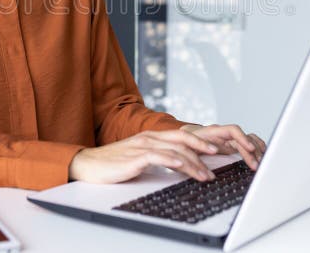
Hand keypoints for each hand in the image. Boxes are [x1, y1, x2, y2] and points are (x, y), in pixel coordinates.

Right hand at [68, 129, 221, 183]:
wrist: (89, 165)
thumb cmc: (114, 164)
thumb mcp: (140, 159)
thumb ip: (157, 158)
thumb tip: (177, 166)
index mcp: (152, 137)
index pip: (182, 135)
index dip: (201, 141)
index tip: (217, 150)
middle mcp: (150, 138)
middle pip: (183, 139)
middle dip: (204, 148)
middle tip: (220, 157)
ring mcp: (142, 146)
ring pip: (175, 150)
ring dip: (194, 163)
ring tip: (206, 175)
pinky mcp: (135, 157)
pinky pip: (158, 157)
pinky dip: (173, 162)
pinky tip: (183, 167)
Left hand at [180, 124, 266, 170]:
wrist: (184, 138)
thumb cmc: (185, 143)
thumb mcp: (188, 150)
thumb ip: (196, 159)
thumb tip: (206, 174)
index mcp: (213, 132)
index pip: (233, 131)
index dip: (243, 138)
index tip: (249, 149)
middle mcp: (224, 134)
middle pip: (243, 139)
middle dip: (252, 152)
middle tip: (256, 166)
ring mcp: (229, 139)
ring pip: (248, 140)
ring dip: (256, 150)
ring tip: (261, 162)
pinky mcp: (232, 145)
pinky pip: (247, 143)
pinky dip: (255, 148)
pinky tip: (261, 156)